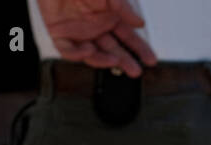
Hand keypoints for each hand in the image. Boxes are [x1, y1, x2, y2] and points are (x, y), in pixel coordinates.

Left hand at [38, 0, 156, 77]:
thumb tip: (140, 23)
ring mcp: (78, 32)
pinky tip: (88, 50)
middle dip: (126, 61)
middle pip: (113, 49)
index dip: (139, 49)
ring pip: (93, 54)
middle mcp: (95, 26)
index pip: (128, 37)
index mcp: (108, 16)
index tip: (151, 60)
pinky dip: (78, 54)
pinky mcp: (59, 34)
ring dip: (104, 60)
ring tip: (115, 61)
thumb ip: (123, 7)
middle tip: (136, 71)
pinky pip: (68, 51)